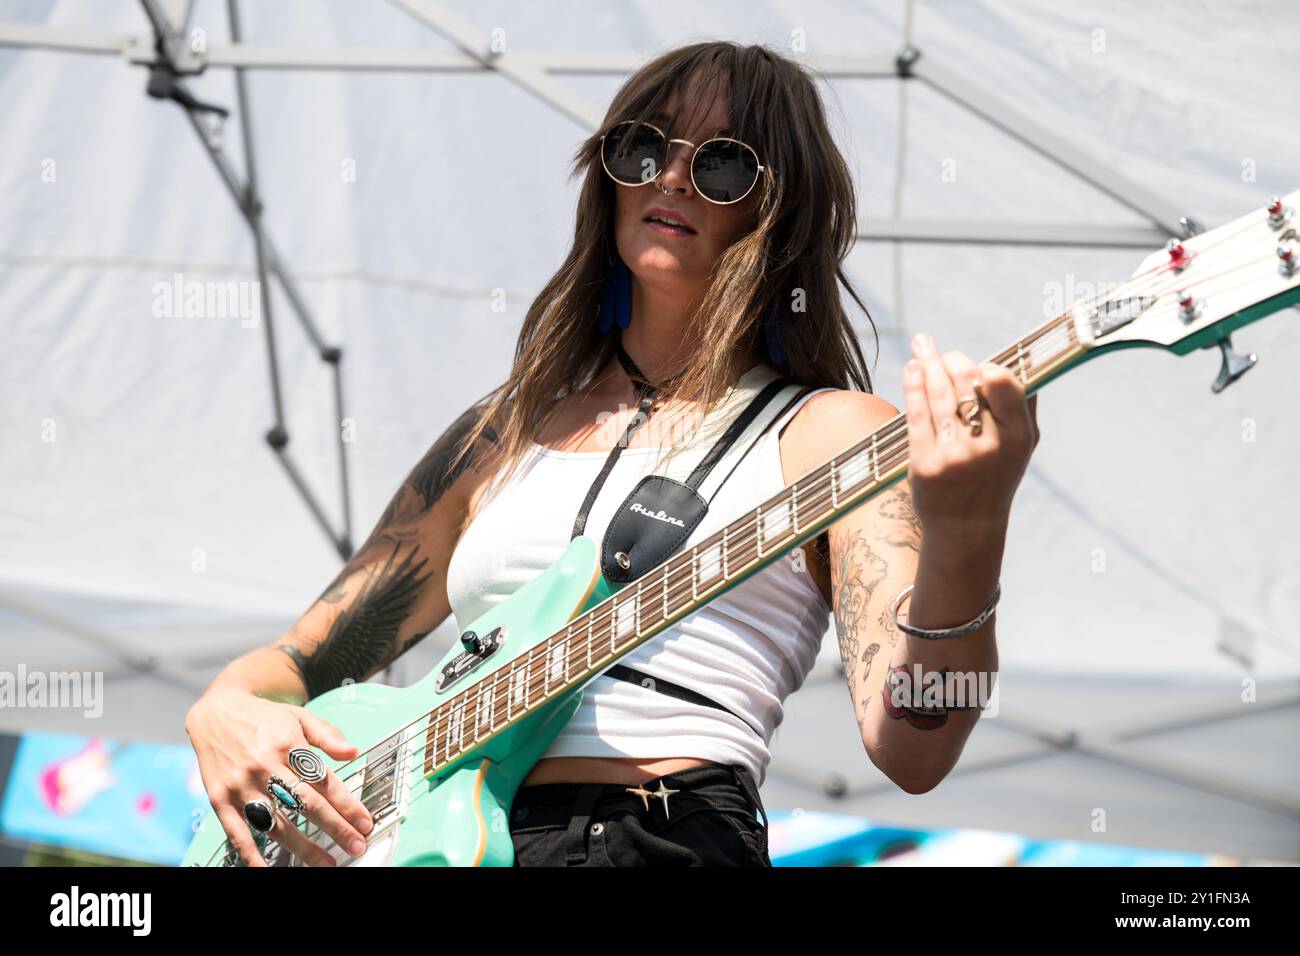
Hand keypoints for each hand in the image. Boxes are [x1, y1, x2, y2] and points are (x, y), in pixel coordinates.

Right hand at [184, 688, 373, 866]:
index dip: (348, 805)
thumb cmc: (262, 717)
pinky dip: (253, 855)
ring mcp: (241, 785)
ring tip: (326, 862)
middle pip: (306, 804)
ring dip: (304, 848)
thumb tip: (354, 752)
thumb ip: (327, 734)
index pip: (324, 781)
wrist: (215, 713)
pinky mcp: (220, 800)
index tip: (365, 823)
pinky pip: (238, 833)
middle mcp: (264, 766)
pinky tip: (268, 870)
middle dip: (335, 829)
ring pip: (276, 823)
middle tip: (357, 846)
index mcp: (287, 745)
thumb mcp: (298, 716)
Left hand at [902, 333, 1039, 539]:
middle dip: (950, 359)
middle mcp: (987, 445)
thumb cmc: (995, 477)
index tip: (977, 364)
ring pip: (938, 394)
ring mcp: (954, 455)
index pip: (1003, 383)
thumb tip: (1024, 362)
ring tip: (920, 343)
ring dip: (926, 362)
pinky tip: (911, 369)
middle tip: (936, 348)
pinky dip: (913, 386)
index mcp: (1017, 437)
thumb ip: (1024, 408)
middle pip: (965, 383)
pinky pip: (917, 415)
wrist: (966, 526)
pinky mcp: (925, 464)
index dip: (987, 367)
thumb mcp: (1022, 449)